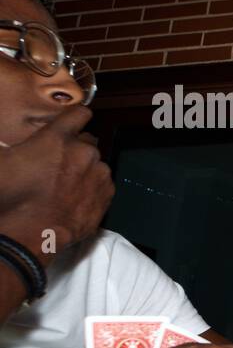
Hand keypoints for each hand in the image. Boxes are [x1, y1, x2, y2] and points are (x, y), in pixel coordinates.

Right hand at [0, 106, 113, 255]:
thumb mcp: (3, 160)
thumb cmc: (10, 197)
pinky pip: (103, 185)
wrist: (28, 232)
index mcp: (58, 138)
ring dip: (85, 170)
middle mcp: (84, 152)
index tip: (74, 122)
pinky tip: (75, 198)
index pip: (79, 114)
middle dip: (76, 149)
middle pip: (88, 142)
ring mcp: (99, 175)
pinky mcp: (107, 195)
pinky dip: (92, 188)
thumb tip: (25, 151)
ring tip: (66, 186)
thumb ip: (21, 147)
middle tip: (59, 165)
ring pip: (96, 165)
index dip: (76, 118)